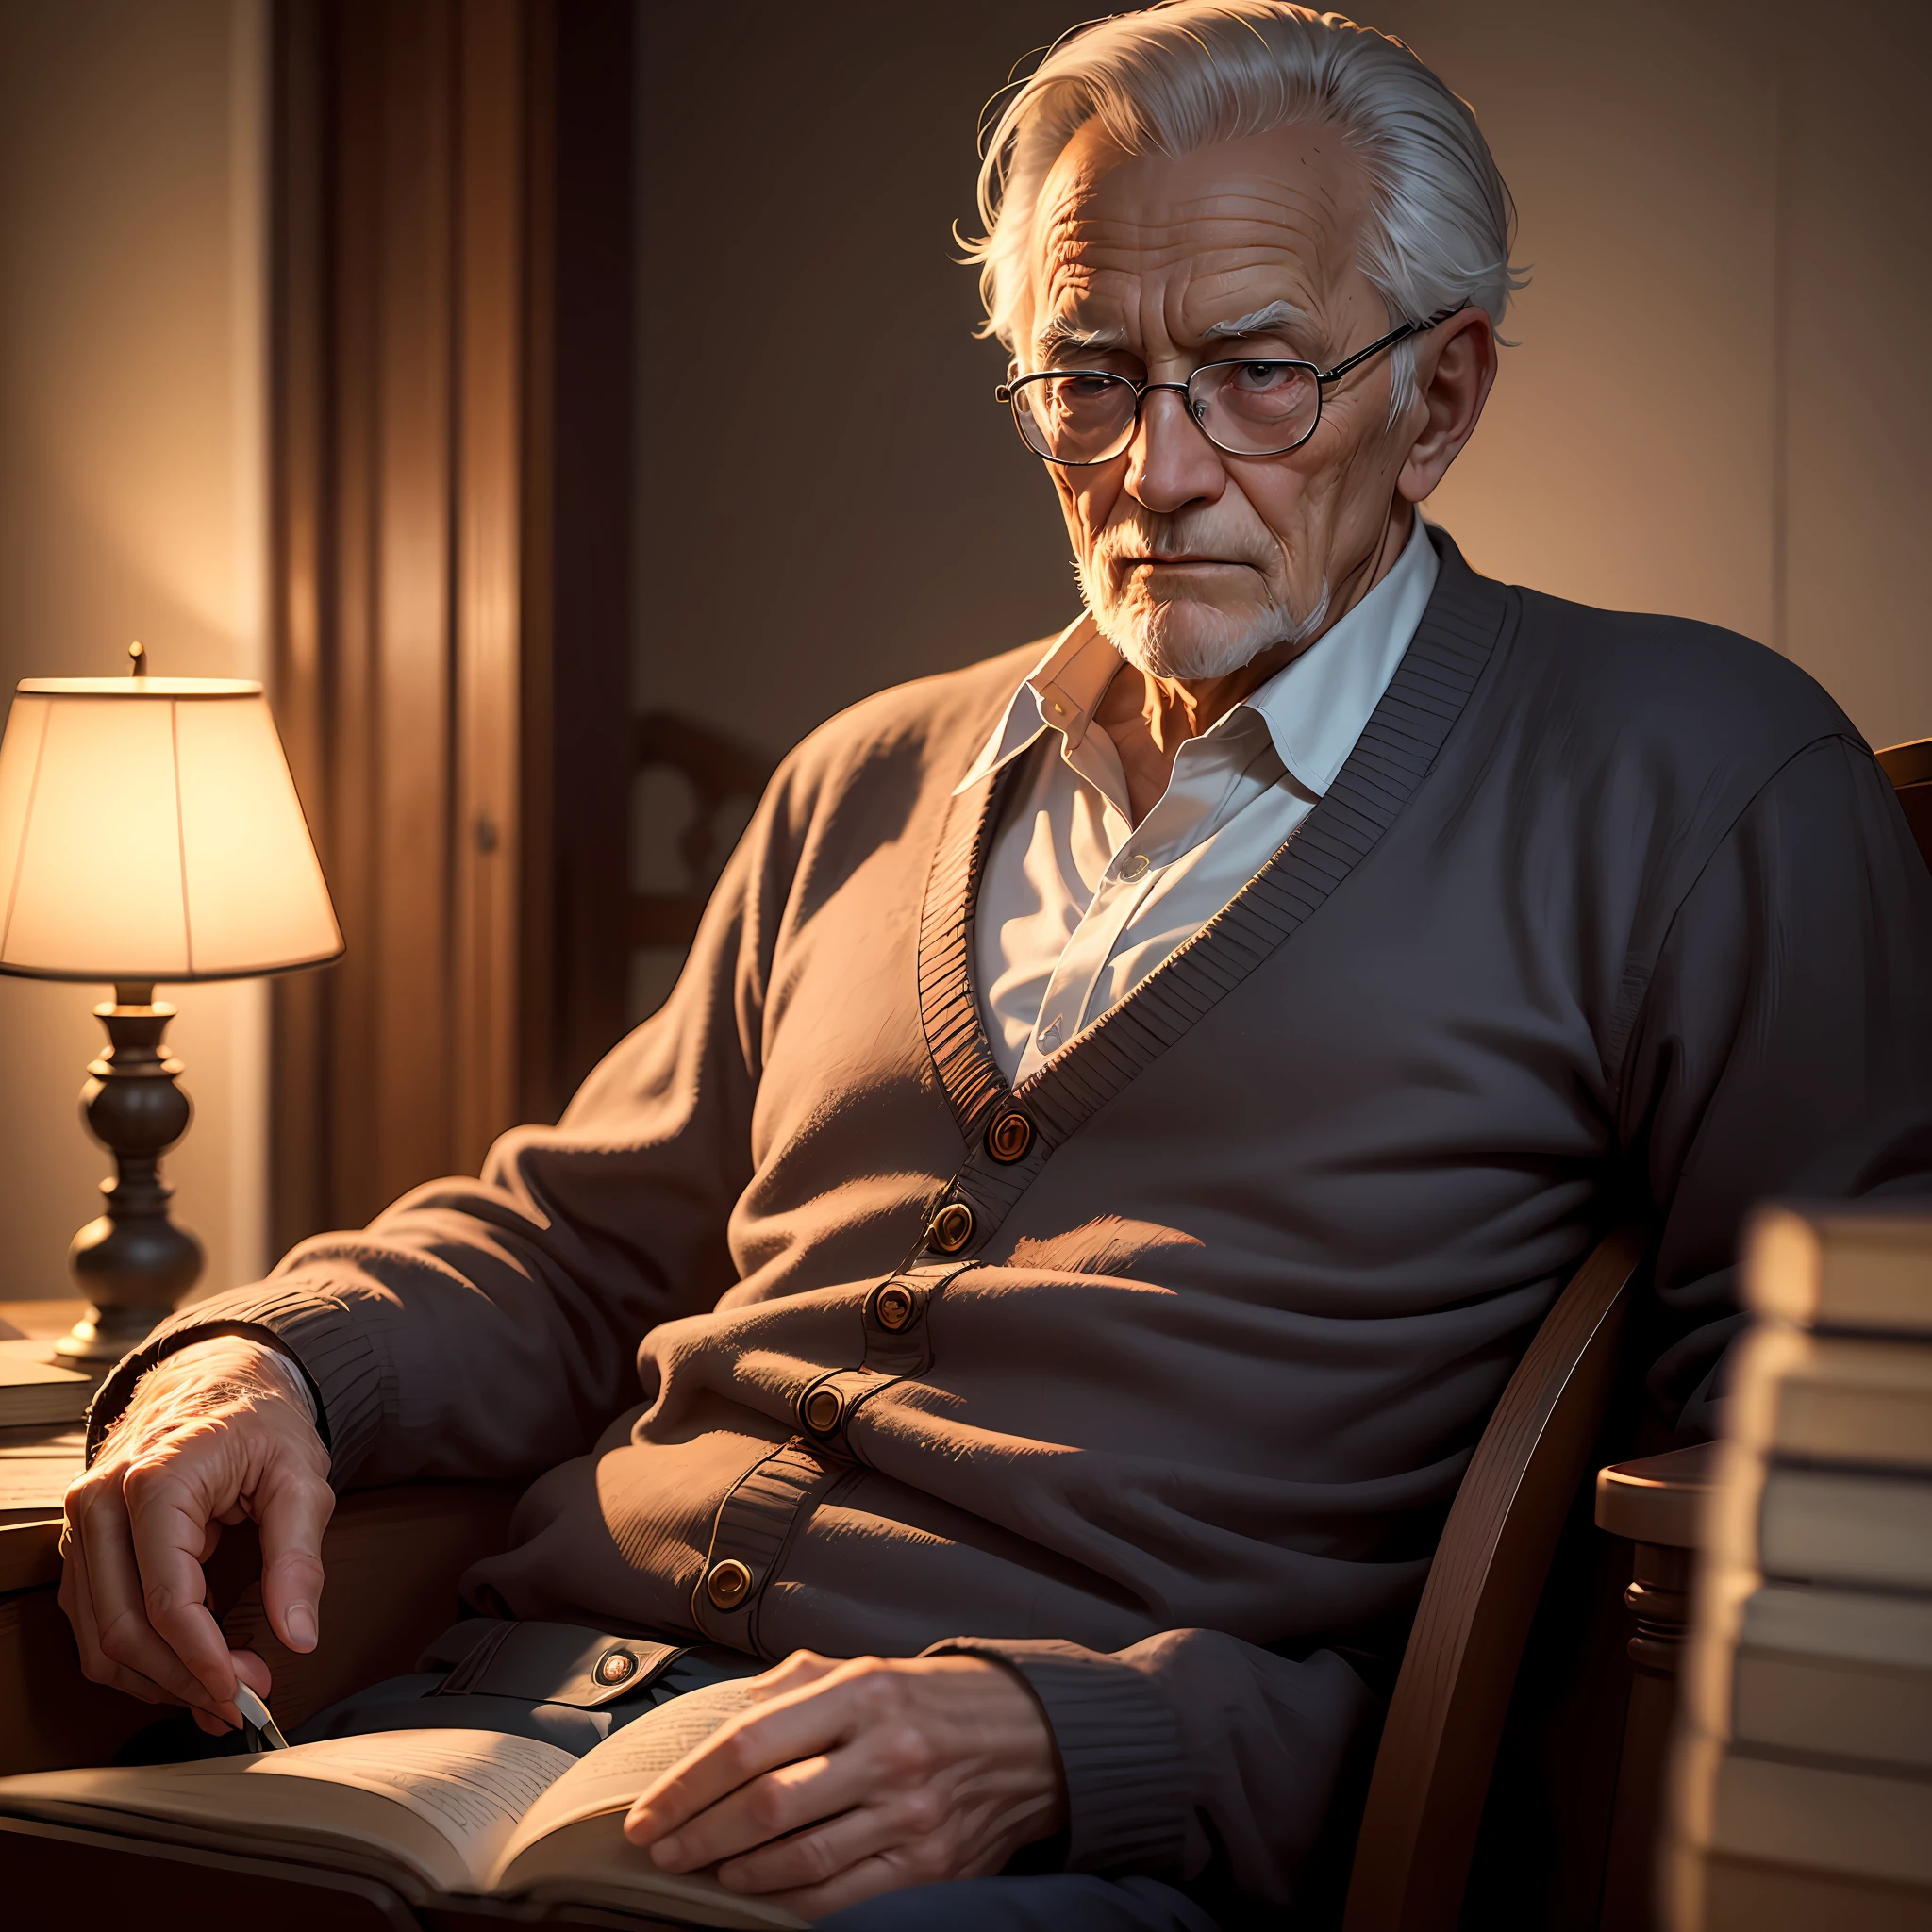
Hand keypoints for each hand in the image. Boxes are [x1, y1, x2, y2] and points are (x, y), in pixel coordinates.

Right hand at [59, 1338, 333, 1732]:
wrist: (219, 1381)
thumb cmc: (260, 1422)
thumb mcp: (301, 1476)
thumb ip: (300, 1556)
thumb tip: (299, 1633)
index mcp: (156, 1479)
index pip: (166, 1598)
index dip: (203, 1658)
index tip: (244, 1690)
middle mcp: (102, 1503)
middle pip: (122, 1629)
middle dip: (183, 1678)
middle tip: (242, 1701)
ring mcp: (84, 1527)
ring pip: (101, 1638)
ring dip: (159, 1680)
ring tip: (221, 1696)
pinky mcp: (85, 1547)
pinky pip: (99, 1622)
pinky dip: (141, 1657)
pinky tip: (189, 1670)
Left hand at [624, 1652, 1065, 1917]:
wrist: (1033, 1738)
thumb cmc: (932, 1701)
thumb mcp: (868, 1668)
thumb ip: (794, 1686)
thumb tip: (724, 1717)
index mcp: (863, 1690)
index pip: (750, 1741)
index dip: (686, 1784)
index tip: (646, 1811)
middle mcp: (888, 1750)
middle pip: (765, 1805)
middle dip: (696, 1833)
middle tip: (658, 1848)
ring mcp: (912, 1813)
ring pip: (797, 1859)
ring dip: (732, 1873)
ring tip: (699, 1870)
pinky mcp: (931, 1865)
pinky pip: (840, 1896)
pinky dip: (786, 1902)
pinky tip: (754, 1893)